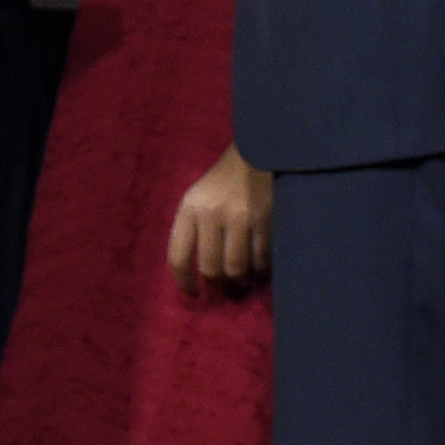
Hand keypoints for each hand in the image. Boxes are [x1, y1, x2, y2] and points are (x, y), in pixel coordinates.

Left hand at [166, 143, 272, 294]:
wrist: (258, 151)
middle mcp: (212, 213)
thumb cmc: (224, 179)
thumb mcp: (199, 197)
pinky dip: (261, 271)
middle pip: (211, 268)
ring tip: (244, 282)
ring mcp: (241, 217)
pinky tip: (260, 269)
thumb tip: (197, 271)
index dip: (184, 282)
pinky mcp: (266, 220)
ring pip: (237, 268)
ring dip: (241, 282)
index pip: (178, 256)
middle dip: (219, 286)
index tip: (193, 292)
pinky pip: (262, 260)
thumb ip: (195, 228)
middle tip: (226, 290)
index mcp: (189, 207)